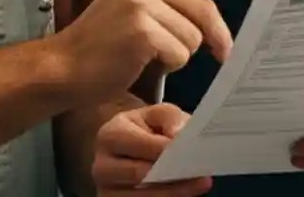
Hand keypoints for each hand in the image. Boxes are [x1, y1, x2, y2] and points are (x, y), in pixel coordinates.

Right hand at [51, 0, 259, 100]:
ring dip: (183, 51)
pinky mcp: (141, 29)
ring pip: (195, 34)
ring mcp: (140, 0)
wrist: (66, 65)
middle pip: (205, 6)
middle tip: (224, 55)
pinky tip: (143, 61)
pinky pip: (180, 52)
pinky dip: (170, 64)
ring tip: (152, 52)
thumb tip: (220, 14)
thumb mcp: (138, 2)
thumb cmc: (107, 41)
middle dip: (218, 35)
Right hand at [93, 104, 212, 195]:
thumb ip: (170, 118)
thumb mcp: (157, 115)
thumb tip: (178, 136)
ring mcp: (107, 191)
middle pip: (137, 175)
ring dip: (174, 192)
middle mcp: (102, 166)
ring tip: (201, 183)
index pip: (137, 143)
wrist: (129, 148)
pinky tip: (186, 192)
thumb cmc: (145, 129)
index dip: (163, 149)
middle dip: (170, 173)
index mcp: (110, 135)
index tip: (188, 151)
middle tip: (200, 171)